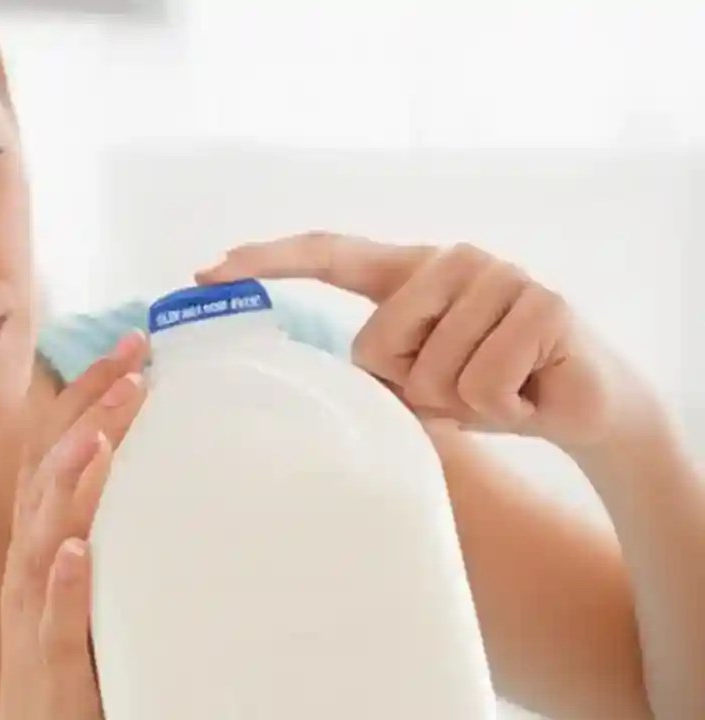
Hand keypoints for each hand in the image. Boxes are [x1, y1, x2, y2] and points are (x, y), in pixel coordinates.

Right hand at [0, 331, 148, 718]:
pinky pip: (55, 620)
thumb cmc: (68, 649)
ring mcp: (35, 611)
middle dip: (88, 413)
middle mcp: (30, 563)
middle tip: (135, 362)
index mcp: (39, 538)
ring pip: (44, 534)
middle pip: (49, 471)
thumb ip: (104, 523)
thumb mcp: (81, 573)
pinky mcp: (52, 663)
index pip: (56, 449)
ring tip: (103, 434)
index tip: (130, 351)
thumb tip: (145, 463)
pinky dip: (65, 582)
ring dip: (70, 480)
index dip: (86, 396)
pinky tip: (77, 550)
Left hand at [197, 232, 657, 451]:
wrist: (580, 405)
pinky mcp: (543, 303)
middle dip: (412, 388)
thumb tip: (320, 385)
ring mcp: (499, 274)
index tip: (208, 271)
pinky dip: (501, 408)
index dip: (268, 262)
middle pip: (377, 344)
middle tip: (459, 389)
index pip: (330, 254)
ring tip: (498, 387)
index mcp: (409, 271)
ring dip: (463, 403)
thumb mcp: (416, 381)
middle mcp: (450, 259)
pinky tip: (527, 391)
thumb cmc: (485, 388)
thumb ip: (374, 369)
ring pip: (433, 372)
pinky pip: (483, 383)